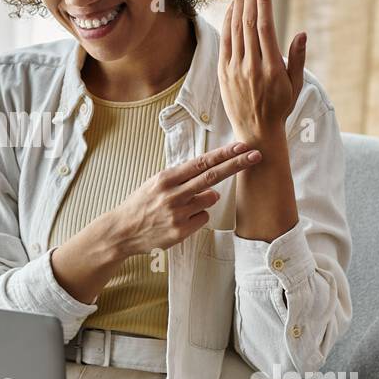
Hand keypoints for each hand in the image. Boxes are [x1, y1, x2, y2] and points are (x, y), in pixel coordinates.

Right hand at [107, 142, 261, 257]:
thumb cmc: (142, 204)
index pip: (201, 163)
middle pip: (212, 176)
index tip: (241, 146)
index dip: (223, 154)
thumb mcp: (156, 183)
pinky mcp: (180, 231)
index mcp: (166, 178)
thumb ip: (182, 179)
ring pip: (209, 199)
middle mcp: (172, 194)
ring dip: (205, 199)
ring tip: (183, 205)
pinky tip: (180, 219)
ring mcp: (177, 213)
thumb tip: (210, 182)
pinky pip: (203, 219)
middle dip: (236, 164)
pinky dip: (197, 217)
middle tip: (256, 155)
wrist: (122, 231)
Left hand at [219, 0, 305, 144]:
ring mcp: (234, 69)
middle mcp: (251, 67)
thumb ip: (297, 58)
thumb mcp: (296, 85)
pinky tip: (232, 6)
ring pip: (234, 29)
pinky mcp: (223, 72)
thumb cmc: (280, 107)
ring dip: (237, 2)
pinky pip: (225, 41)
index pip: (265, 28)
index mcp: (271, 69)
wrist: (255, 132)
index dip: (263, 4)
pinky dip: (228, 21)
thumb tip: (301, 33)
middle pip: (247, 23)